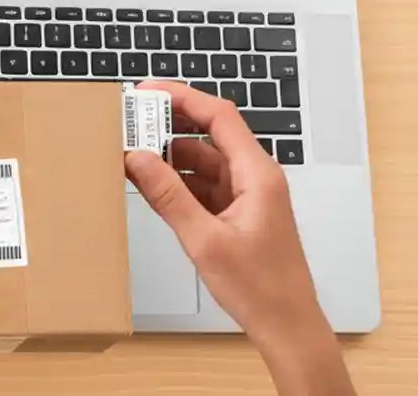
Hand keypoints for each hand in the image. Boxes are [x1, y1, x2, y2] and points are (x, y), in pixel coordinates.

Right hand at [127, 81, 352, 395]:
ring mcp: (245, 196)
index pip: (219, 116)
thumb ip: (168, 196)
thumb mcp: (204, 240)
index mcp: (257, 175)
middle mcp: (254, 178)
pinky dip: (176, 182)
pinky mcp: (235, 213)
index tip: (147, 91)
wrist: (287, 326)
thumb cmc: (260, 288)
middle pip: (208, 135)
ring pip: (201, 161)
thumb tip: (137, 158)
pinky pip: (201, 185)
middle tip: (130, 123)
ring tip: (131, 155)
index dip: (182, 97)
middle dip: (168, 126)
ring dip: (168, 157)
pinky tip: (149, 185)